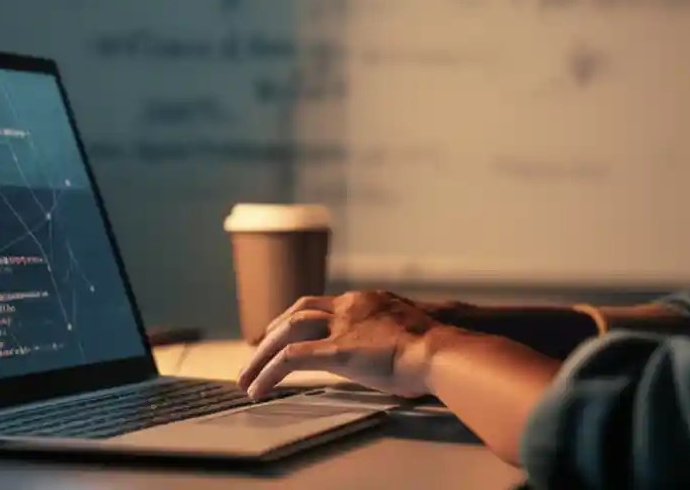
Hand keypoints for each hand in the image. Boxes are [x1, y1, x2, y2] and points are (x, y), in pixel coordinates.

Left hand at [237, 290, 442, 399]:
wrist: (443, 351)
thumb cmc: (436, 350)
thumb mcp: (408, 335)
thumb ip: (389, 337)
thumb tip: (388, 354)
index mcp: (365, 301)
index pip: (320, 304)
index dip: (297, 318)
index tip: (282, 332)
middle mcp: (349, 307)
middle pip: (298, 312)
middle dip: (271, 332)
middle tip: (254, 352)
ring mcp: (342, 327)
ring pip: (287, 333)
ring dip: (262, 356)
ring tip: (246, 378)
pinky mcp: (337, 350)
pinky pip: (292, 360)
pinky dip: (269, 373)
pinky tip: (258, 389)